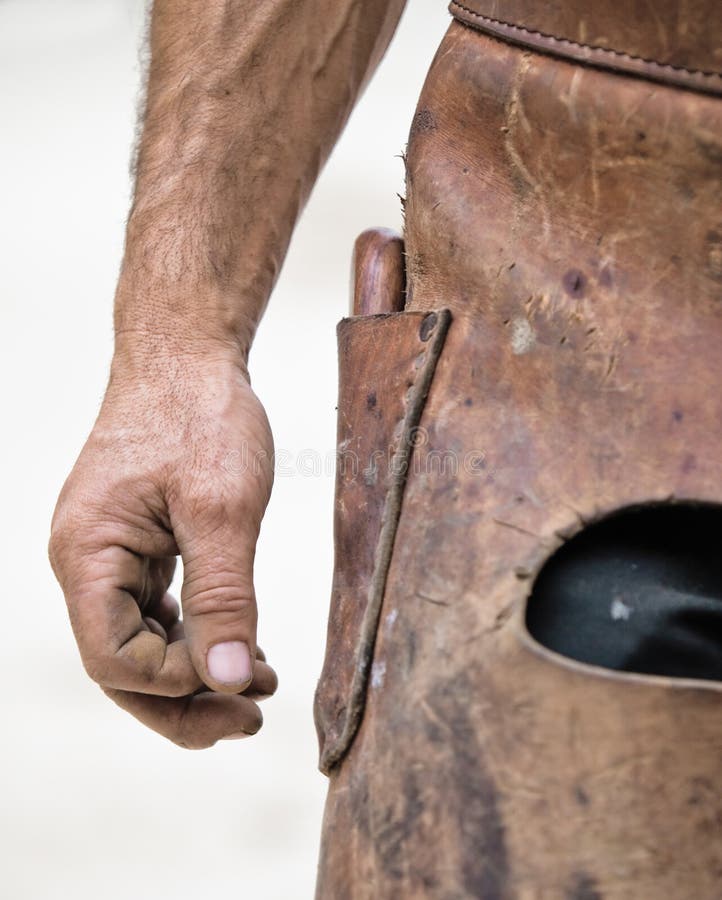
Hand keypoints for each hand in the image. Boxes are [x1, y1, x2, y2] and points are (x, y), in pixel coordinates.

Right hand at [49, 340, 276, 747]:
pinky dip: (197, 636)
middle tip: (252, 720)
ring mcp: (110, 554)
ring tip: (259, 688)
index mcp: (87, 554)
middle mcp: (86, 561)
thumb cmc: (199, 414)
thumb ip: (224, 598)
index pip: (115, 659)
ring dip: (197, 673)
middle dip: (185, 700)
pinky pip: (157, 611)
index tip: (240, 678)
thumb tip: (227, 683)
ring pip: (142, 643)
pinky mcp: (138, 545)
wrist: (187, 354)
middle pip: (123, 664)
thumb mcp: (222, 508)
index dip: (176, 684)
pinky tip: (242, 648)